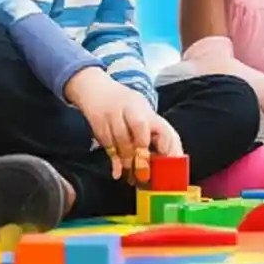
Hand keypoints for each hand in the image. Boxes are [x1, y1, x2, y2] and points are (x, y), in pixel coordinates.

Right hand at [66, 68, 182, 179]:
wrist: (94, 88)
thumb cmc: (123, 104)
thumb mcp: (141, 112)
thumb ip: (153, 132)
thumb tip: (168, 156)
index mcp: (146, 109)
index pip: (162, 127)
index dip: (167, 146)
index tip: (168, 164)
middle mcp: (131, 108)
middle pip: (141, 128)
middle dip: (144, 154)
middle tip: (146, 173)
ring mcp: (113, 114)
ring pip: (123, 140)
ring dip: (128, 160)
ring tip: (132, 174)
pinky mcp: (99, 122)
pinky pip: (108, 145)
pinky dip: (114, 161)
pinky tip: (117, 171)